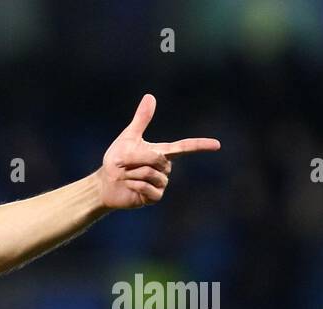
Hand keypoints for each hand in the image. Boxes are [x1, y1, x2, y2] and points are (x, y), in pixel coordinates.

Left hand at [97, 94, 219, 209]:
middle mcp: (165, 168)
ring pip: (150, 174)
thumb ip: (141, 119)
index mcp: (163, 152)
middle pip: (157, 160)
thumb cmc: (117, 160)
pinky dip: (133, 185)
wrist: (105, 183)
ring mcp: (162, 183)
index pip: (185, 147)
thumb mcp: (128, 138)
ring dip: (132, 173)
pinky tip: (128, 186)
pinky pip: (147, 188)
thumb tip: (150, 96)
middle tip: (124, 164)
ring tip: (125, 175)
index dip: (201, 145)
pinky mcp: (154, 197)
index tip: (217, 145)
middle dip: (135, 160)